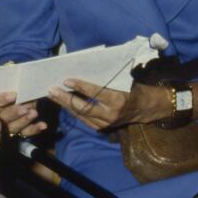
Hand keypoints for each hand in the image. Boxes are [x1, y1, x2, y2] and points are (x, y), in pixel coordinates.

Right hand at [0, 88, 46, 137]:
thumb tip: (4, 73)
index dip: (1, 100)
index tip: (12, 95)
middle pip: (3, 117)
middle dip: (14, 112)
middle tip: (24, 109)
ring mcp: (5, 127)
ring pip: (14, 126)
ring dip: (24, 120)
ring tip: (34, 113)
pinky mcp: (15, 131)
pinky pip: (24, 132)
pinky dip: (34, 129)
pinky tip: (43, 125)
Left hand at [47, 79, 171, 130]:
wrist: (146, 109)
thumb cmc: (133, 89)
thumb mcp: (123, 81)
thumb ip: (107, 79)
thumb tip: (84, 69)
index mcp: (118, 100)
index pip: (96, 93)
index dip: (80, 86)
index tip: (66, 80)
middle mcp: (111, 114)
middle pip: (83, 107)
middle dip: (65, 98)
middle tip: (51, 90)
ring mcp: (106, 123)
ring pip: (81, 114)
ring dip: (65, 105)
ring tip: (52, 95)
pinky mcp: (102, 128)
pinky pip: (83, 119)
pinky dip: (72, 111)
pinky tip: (62, 103)